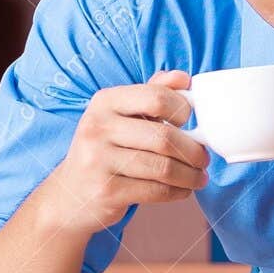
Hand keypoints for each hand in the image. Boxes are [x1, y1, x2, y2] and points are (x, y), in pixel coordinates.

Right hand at [41, 69, 208, 237]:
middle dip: (194, 151)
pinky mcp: (106, 191)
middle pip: (164, 137)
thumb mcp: (121, 115)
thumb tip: (184, 78)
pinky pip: (156, 191)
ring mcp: (99, 161)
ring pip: (164, 167)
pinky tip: (183, 189)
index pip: (156, 97)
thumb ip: (152, 93)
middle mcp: (98, 127)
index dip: (183, 109)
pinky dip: (178, 191)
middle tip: (203, 158)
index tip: (191, 122)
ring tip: (198, 176)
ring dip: (190, 175)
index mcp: (105, 102)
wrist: (70, 194)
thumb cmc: (105, 149)